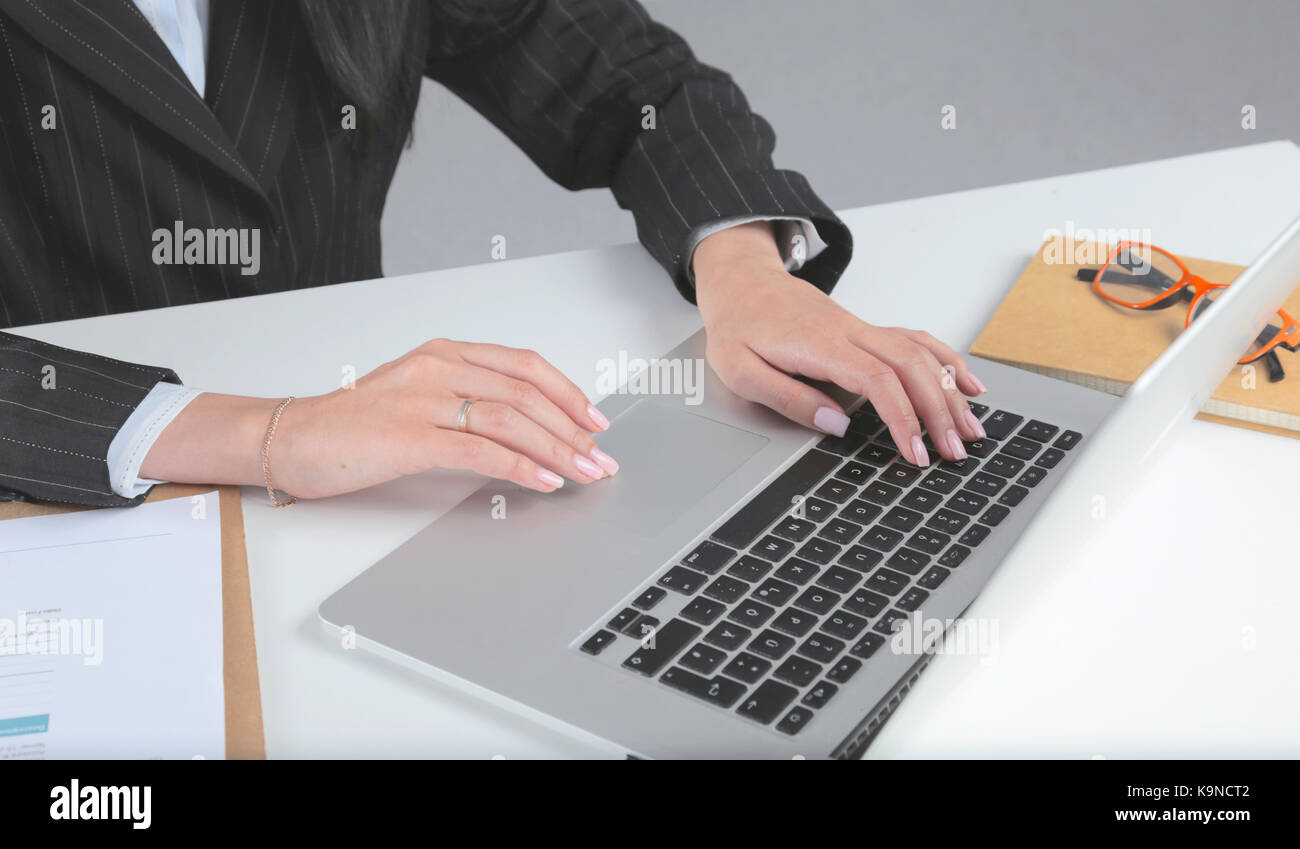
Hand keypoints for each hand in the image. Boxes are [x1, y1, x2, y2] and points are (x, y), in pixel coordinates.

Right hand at [140, 339, 619, 497]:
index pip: (523, 365)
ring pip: (511, 420)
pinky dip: (521, 466)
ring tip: (584, 472)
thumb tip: (520, 428)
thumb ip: (463, 400)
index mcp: (443, 354)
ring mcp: (424, 401)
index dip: (567, 392)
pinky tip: (545, 480)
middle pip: (526, 393)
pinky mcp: (411, 437)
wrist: (291, 439)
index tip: (594, 419)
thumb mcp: (415, 397)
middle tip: (601, 456)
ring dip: (557, 449)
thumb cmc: (351, 424)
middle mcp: (438, 369)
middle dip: (572, 428)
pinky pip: (481, 451)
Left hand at [693, 222, 986, 465]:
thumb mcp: (740, 370)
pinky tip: (967, 383)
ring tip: (971, 428)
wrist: (742, 283)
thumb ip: (787, 398)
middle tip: (954, 452)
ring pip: (921, 354)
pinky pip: (917, 340)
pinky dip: (947, 360)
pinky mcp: (867, 330)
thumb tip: (836, 425)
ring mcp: (863, 328)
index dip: (903, 417)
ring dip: (951, 391)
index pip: (878, 380)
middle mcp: (850, 332)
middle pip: (911, 367)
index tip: (915, 452)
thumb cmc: (738, 327)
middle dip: (940, 412)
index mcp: (820, 345)